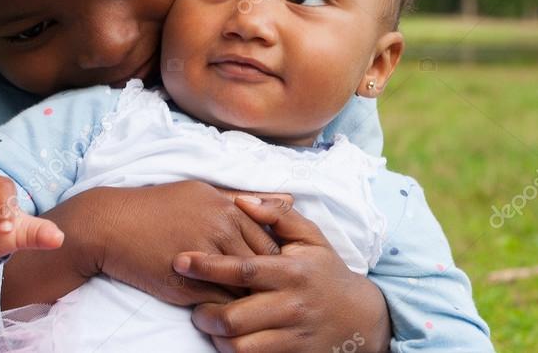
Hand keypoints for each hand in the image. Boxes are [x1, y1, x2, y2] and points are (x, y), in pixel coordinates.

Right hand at [0, 181, 288, 310]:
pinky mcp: (188, 283)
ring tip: (266, 310)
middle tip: (285, 296)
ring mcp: (205, 256)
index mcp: (228, 206)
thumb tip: (291, 197)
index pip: (271, 239)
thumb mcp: (204, 192)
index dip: (280, 259)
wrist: (112, 224)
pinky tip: (234, 314)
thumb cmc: (159, 207)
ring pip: (245, 285)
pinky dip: (230, 309)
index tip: (286, 272)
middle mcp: (221, 228)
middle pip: (264, 263)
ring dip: (255, 298)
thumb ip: (248, 199)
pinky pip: (220, 302)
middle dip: (275, 281)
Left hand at [173, 196, 391, 352]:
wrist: (358, 318)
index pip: (243, 269)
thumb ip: (277, 214)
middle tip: (195, 306)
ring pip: (238, 345)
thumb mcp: (310, 237)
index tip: (179, 260)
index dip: (207, 266)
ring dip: (215, 337)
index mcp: (291, 271)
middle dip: (203, 313)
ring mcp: (291, 335)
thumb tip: (242, 200)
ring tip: (210, 324)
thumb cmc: (324, 271)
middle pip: (233, 316)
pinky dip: (232, 351)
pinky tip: (229, 339)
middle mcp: (290, 305)